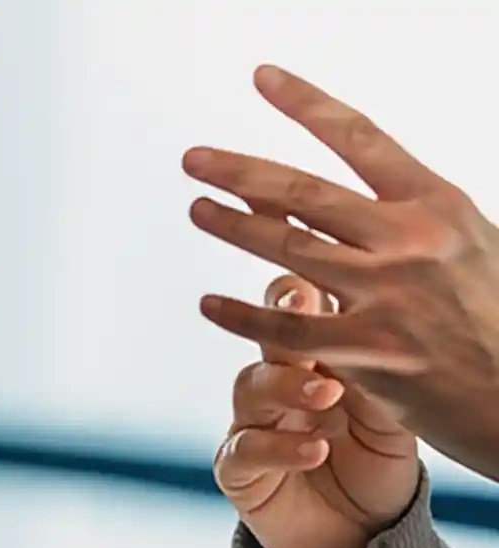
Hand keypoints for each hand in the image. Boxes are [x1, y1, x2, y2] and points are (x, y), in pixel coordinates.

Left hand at [184, 64, 498, 481]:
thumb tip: (336, 196)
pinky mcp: (371, 354)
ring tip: (196, 209)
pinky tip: (208, 304)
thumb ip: (406, 220)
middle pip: (305, 193)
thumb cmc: (494, 320)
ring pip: (288, 252)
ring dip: (233, 226)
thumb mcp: (467, 245)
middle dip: (241, 171)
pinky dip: (241, 315)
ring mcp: (390, 297)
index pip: (360, 139)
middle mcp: (411, 241)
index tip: (261, 78)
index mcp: (436, 205)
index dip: (305, 104)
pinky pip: (287, 330)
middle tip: (193, 158)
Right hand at [215, 276, 418, 547]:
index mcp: (313, 356)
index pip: (300, 307)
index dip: (303, 286)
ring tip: (326, 393)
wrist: (363, 538)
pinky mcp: (239, 470)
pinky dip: (280, 447)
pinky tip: (316, 449)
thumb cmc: (378, 462)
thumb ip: (382, 361)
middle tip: (302, 304)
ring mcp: (252, 422)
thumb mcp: (395, 407)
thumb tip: (393, 301)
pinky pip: (245, 449)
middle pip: (266, 333)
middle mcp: (276, 381)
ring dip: (286, 385)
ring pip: (249, 386)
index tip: (318, 265)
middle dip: (278, 315)